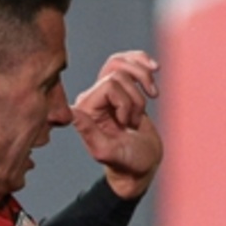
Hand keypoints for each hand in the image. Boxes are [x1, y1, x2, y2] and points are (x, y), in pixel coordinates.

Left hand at [72, 51, 161, 200]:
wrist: (144, 164)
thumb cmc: (128, 163)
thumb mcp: (108, 152)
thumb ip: (89, 133)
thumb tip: (71, 111)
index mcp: (85, 111)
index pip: (109, 86)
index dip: (125, 102)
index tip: (128, 124)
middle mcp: (93, 98)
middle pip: (118, 74)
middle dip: (136, 97)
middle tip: (135, 121)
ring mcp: (107, 92)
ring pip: (123, 64)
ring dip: (143, 82)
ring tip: (149, 100)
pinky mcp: (122, 88)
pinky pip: (128, 61)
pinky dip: (142, 62)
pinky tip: (154, 68)